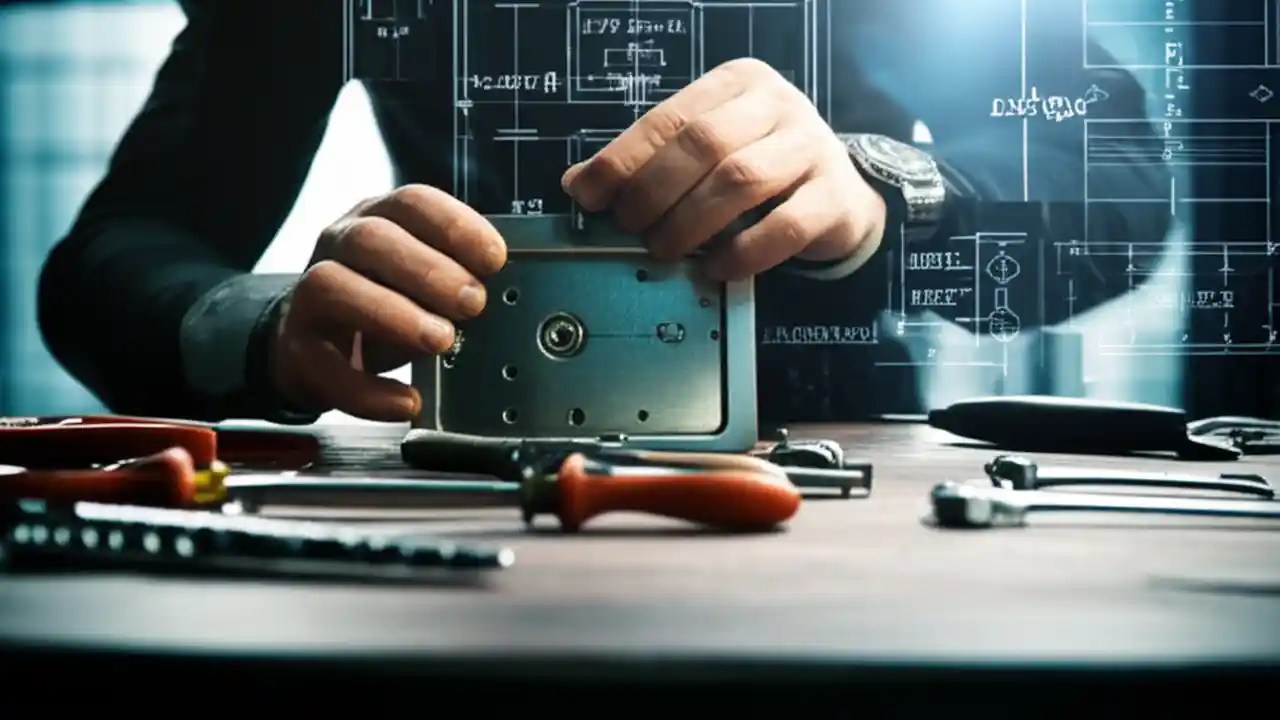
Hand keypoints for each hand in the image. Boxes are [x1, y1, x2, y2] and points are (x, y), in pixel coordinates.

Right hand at [268, 185, 507, 420]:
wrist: (312, 346)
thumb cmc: (380, 302)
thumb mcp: (419, 280)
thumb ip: (454, 278)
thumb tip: (494, 294)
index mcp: (377, 220)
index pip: (412, 203)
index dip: (455, 226)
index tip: (494, 258)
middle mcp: (338, 247)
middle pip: (372, 239)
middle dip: (429, 270)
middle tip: (473, 303)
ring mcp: (309, 295)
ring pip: (334, 286)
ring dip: (394, 313)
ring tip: (441, 340)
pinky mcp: (297, 348)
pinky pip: (328, 368)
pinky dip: (371, 390)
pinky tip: (408, 400)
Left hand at [561, 58, 885, 280]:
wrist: (838, 196)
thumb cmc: (761, 170)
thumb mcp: (704, 154)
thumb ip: (650, 162)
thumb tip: (579, 184)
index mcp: (736, 84)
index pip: (669, 117)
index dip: (623, 159)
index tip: (589, 195)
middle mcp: (778, 105)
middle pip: (703, 144)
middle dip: (654, 191)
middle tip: (630, 227)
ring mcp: (812, 147)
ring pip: (740, 179)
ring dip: (690, 221)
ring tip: (665, 248)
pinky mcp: (835, 196)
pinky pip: (783, 225)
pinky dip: (741, 252)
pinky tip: (715, 267)